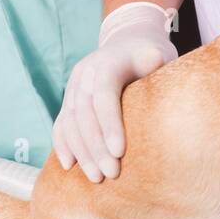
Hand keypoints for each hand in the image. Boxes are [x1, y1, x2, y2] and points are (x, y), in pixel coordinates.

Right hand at [54, 2, 176, 181]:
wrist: (128, 41)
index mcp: (107, 61)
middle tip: (111, 174)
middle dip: (96, 146)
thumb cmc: (149, 55)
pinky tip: (70, 165)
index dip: (110, 124)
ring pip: (69, 121)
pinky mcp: (69, 98)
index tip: (120, 152)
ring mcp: (74, 85)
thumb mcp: (158, 55)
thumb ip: (157, 68)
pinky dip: (63, 144)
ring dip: (81, 151)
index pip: (104, 95)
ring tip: (96, 177)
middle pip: (84, 113)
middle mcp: (85, 72)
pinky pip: (61, 123)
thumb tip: (159, 86)